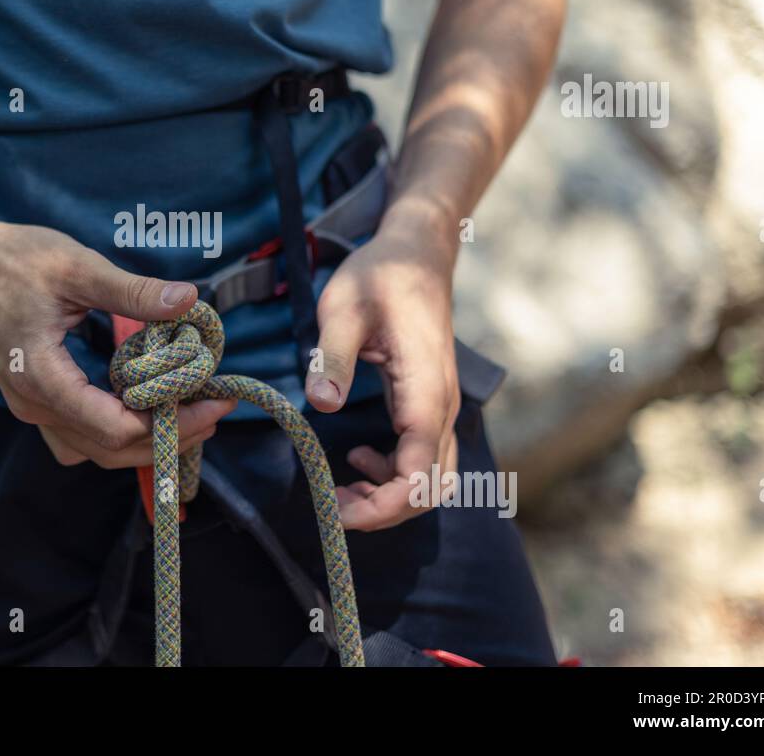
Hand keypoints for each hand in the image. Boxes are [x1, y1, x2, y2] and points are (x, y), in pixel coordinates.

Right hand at [0, 217, 235, 467]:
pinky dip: (118, 433)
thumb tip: (188, 301)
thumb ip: (132, 291)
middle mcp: (35, 406)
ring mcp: (31, 407)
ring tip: (187, 414)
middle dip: (168, 439)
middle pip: (110, 451)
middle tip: (215, 413)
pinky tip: (146, 406)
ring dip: (143, 443)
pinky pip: (80, 436)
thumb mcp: (75, 267)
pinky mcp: (35, 399)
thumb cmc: (9, 260)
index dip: (171, 423)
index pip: (114, 428)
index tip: (213, 403)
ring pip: (94, 451)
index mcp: (43, 379)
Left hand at [304, 205, 460, 530]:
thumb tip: (322, 404)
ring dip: (391, 497)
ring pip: (433, 477)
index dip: (384, 503)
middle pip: (432, 487)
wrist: (417, 251)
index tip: (338, 510)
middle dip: (386, 511)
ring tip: (341, 493)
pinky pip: (425, 456)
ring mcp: (440, 405)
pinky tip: (359, 460)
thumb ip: (333, 356)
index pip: (419, 469)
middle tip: (334, 509)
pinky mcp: (430, 403)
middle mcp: (441, 404)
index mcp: (425, 386)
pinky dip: (396, 474)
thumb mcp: (344, 307)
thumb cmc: (379, 274)